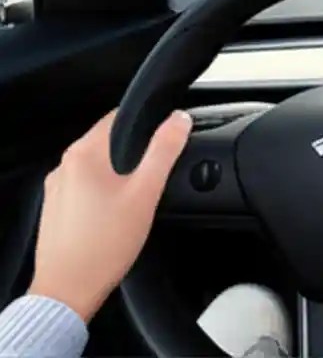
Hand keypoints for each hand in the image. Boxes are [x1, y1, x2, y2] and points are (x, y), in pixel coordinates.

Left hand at [28, 109, 191, 321]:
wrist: (69, 290)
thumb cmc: (105, 245)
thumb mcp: (146, 193)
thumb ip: (164, 151)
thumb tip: (179, 119)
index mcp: (83, 153)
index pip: (119, 117)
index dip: (147, 124)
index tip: (165, 141)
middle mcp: (64, 166)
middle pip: (109, 143)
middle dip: (135, 155)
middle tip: (154, 180)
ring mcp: (57, 189)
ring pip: (98, 168)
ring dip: (120, 177)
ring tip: (137, 203)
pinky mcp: (57, 209)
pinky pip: (86, 189)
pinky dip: (104, 195)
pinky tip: (116, 218)